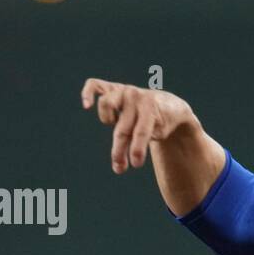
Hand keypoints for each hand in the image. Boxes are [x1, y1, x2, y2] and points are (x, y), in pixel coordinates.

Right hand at [80, 79, 198, 173]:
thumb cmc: (160, 123)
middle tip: (120, 169)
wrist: (166, 104)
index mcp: (150, 108)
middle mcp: (135, 96)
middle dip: (120, 150)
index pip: (141, 131)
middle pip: (122, 127)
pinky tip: (86, 105)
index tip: (135, 164)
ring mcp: (122, 90)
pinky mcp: (111, 87)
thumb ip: (140, 142)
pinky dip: (87, 93)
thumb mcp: (159, 133)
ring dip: (107, 119)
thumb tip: (118, 165)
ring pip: (106, 104)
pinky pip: (94, 85)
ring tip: (116, 124)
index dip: (137, 149)